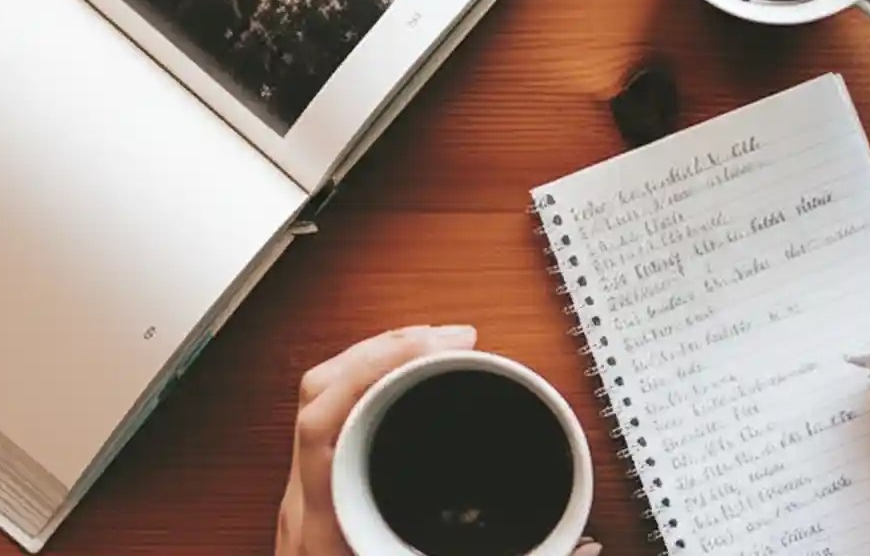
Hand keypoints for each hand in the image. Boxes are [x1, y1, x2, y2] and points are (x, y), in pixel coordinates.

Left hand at [276, 326, 476, 554]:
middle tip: (450, 335)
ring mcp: (304, 499)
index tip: (431, 346)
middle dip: (383, 347)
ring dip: (374, 361)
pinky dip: (370, 393)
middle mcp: (303, 503)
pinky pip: (331, 424)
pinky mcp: (315, 502)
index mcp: (318, 526)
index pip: (322, 424)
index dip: (372, 367)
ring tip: (431, 346)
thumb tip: (567, 551)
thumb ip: (464, 548)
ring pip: (320, 402)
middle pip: (317, 394)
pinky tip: (403, 390)